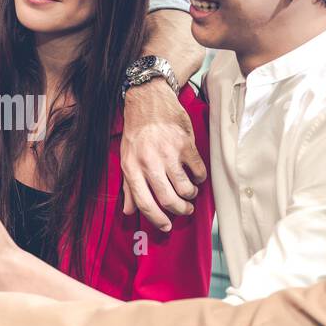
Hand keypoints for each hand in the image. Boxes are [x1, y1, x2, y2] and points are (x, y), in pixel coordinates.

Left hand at [119, 82, 206, 231]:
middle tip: (185, 210)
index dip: (157, 219)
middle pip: (168, 199)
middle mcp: (149, 163)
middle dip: (180, 210)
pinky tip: (196, 175)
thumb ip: (128, 186)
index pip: (144, 203)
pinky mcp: (185, 144)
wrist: (148, 99)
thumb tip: (129, 211)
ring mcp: (169, 154)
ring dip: (190, 195)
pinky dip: (200, 178)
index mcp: (132, 168)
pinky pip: (198, 171)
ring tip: (190, 193)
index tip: (166, 226)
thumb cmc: (136, 131)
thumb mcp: (126, 158)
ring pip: (185, 188)